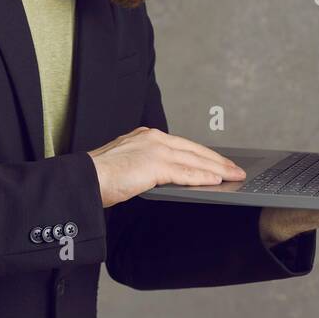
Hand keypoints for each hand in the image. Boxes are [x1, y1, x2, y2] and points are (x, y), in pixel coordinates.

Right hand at [87, 127, 245, 207]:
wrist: (82, 180)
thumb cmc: (99, 178)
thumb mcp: (129, 166)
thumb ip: (149, 167)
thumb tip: (171, 178)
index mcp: (146, 136)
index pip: (184, 145)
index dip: (205, 154)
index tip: (220, 162)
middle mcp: (152, 137)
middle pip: (194, 149)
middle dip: (218, 160)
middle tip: (236, 169)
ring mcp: (154, 149)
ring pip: (195, 159)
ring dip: (218, 169)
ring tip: (234, 176)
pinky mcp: (154, 164)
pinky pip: (186, 172)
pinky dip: (203, 176)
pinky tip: (216, 181)